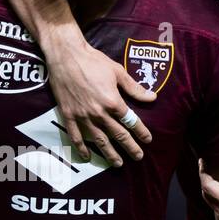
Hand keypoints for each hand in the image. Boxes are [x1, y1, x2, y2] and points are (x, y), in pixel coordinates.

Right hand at [43, 27, 154, 165]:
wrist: (66, 56)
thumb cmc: (93, 61)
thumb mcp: (117, 72)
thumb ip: (134, 88)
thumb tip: (152, 98)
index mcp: (113, 102)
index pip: (131, 122)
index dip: (141, 132)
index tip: (148, 140)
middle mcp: (99, 113)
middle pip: (118, 135)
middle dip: (130, 147)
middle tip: (138, 156)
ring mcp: (83, 116)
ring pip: (99, 140)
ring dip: (110, 153)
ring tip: (118, 163)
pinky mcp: (69, 116)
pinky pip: (76, 137)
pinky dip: (82, 149)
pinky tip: (88, 157)